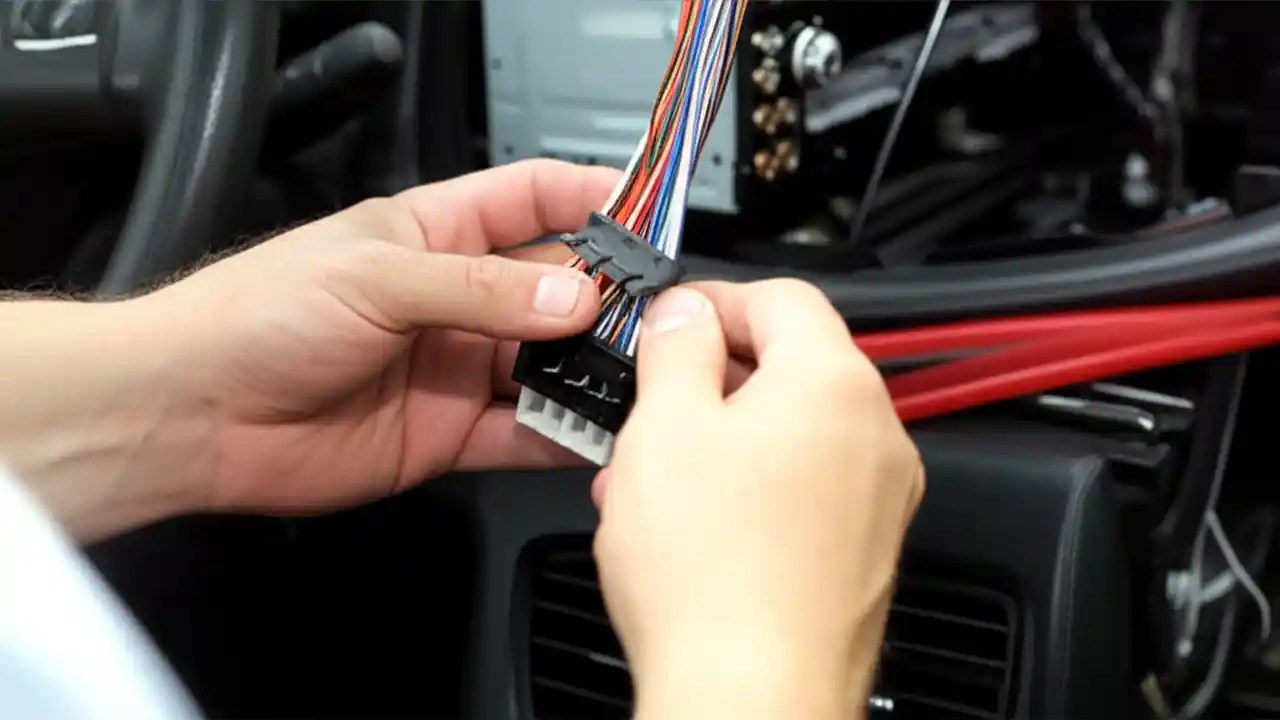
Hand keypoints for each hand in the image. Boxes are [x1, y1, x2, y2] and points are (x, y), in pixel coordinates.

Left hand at [131, 160, 617, 515]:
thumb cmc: (256, 317)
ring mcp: (454, 369)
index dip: (591, 197)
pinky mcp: (447, 434)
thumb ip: (482, 289)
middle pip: (555, 290)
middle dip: (605, 300)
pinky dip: (559, 436)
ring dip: (589, 373)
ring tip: (632, 380)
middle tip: (649, 317)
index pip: (531, 200)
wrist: (193, 414)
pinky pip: (522, 434)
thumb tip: (573, 294)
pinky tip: (589, 434)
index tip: (646, 213)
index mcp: (434, 235)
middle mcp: (454, 301)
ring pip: (548, 367)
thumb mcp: (377, 277)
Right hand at [592, 282, 924, 719]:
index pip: (782, 296)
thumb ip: (678, 347)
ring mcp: (878, 501)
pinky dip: (750, 489)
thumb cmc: (713, 574)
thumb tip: (688, 313)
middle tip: (651, 401)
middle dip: (713, 376)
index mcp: (834, 383)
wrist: (753, 698)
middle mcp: (876, 436)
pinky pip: (804, 493)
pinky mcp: (862, 556)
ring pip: (793, 436)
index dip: (715, 298)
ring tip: (656, 474)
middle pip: (793, 367)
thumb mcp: (665, 427)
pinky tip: (692, 524)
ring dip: (723, 438)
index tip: (670, 321)